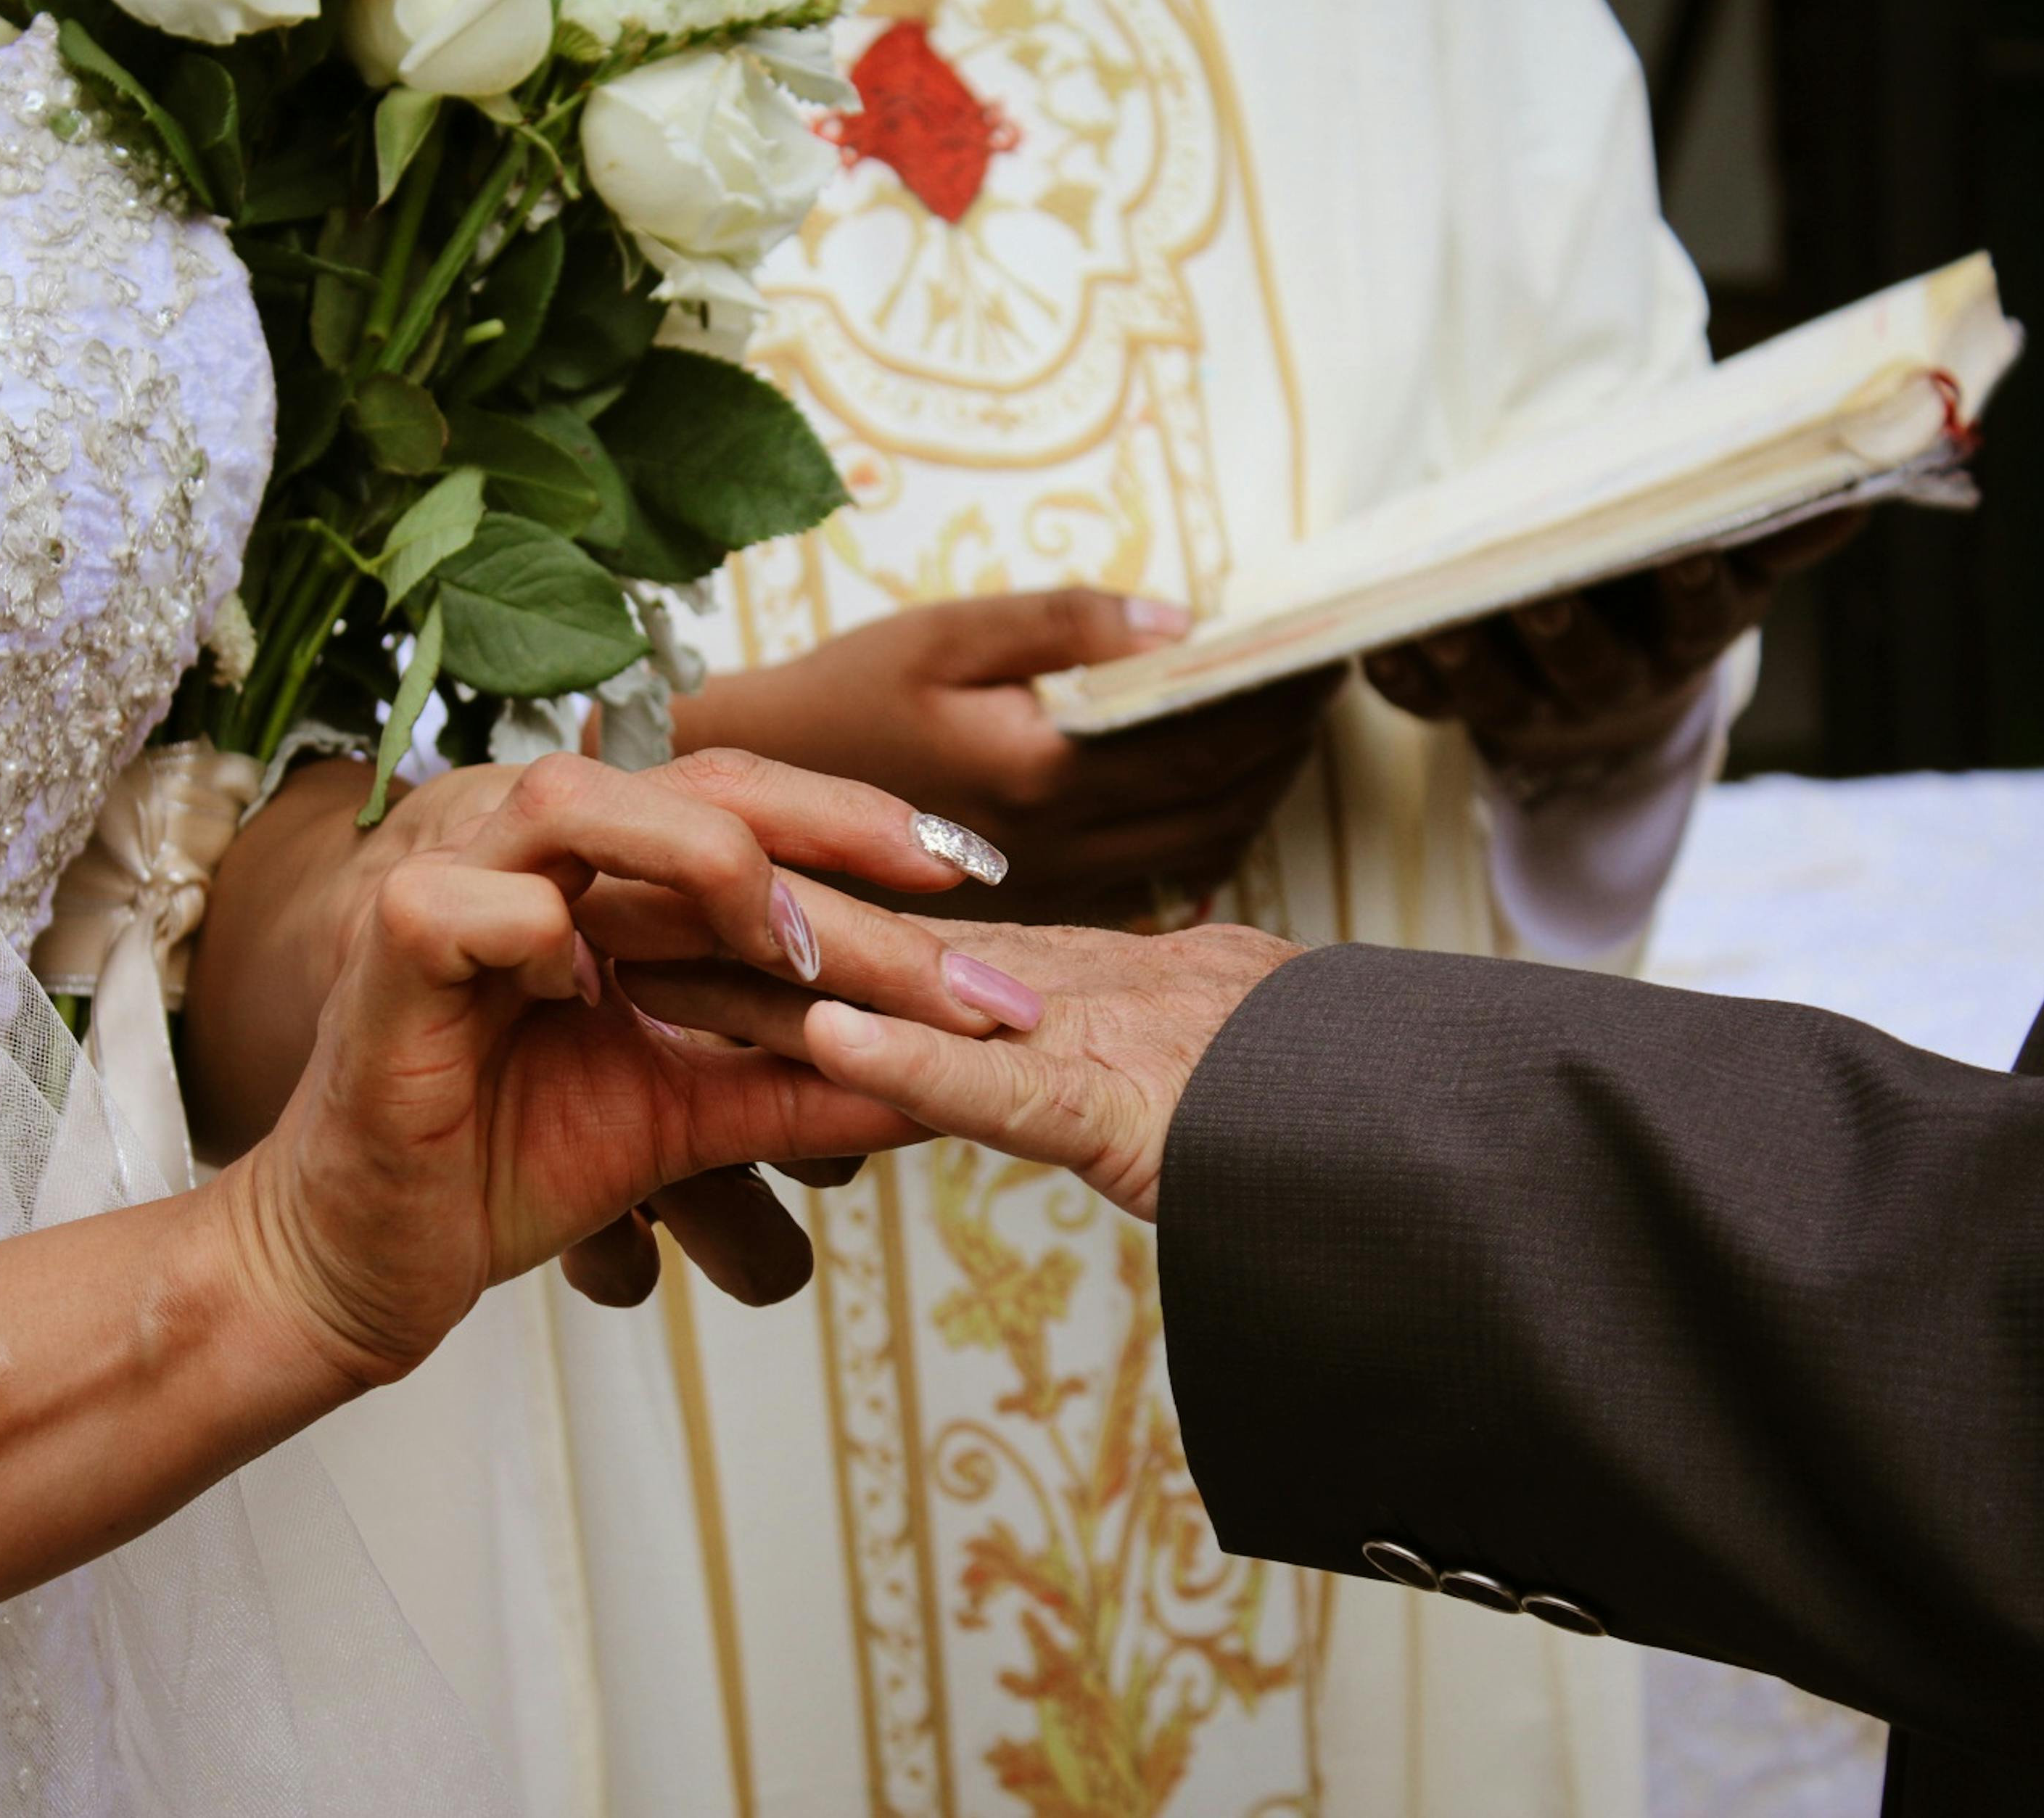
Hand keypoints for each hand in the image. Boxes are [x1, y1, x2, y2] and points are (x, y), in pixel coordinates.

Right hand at [210, 752, 1024, 1385]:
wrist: (373, 1260)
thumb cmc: (511, 1166)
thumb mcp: (690, 1118)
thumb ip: (804, 1083)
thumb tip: (951, 1075)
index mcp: (610, 882)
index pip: (749, 809)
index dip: (861, 827)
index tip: (979, 878)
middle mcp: (538, 858)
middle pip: (694, 788)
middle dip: (830, 835)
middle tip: (948, 902)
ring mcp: (456, 887)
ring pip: (579, 802)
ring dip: (699, 862)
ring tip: (789, 950)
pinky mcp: (384, 951)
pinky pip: (464, 900)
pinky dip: (533, 930)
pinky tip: (586, 991)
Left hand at [620, 918, 1300, 1222]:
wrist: (1454, 1139)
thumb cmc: (1338, 1120)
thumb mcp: (1205, 1083)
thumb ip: (1126, 1073)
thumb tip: (1085, 1071)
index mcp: (1079, 991)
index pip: (897, 951)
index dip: (774, 925)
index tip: (660, 908)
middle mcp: (1072, 993)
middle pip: (866, 949)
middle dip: (722, 929)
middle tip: (589, 903)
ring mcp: (1099, 1041)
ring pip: (899, 1002)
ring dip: (761, 984)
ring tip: (635, 956)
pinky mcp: (1134, 1107)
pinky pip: (1003, 1089)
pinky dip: (905, 1070)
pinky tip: (808, 1048)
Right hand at [673, 589, 1343, 923]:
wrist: (762, 791)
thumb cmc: (846, 696)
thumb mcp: (947, 634)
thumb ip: (1068, 626)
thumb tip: (1183, 624)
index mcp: (1046, 776)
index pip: (1203, 746)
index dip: (1274, 702)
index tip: (1323, 653)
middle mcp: (1064, 849)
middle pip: (1218, 804)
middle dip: (1281, 744)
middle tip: (1320, 685)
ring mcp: (1056, 887)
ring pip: (1200, 848)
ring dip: (1254, 792)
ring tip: (1283, 728)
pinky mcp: (1043, 903)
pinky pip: (1159, 877)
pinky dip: (1207, 834)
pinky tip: (1221, 792)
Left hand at [1363, 513, 1862, 770]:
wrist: (1609, 684)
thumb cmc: (1671, 586)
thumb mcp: (1737, 558)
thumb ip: (1783, 523)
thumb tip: (1867, 474)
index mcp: (1686, 634)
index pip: (1697, 615)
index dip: (1688, 586)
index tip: (1678, 551)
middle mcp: (1611, 681)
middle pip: (1587, 664)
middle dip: (1564, 629)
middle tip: (1539, 593)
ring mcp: (1530, 704)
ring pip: (1497, 692)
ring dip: (1467, 656)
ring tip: (1439, 616)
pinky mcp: (1459, 709)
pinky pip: (1426, 704)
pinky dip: (1399, 675)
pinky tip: (1371, 641)